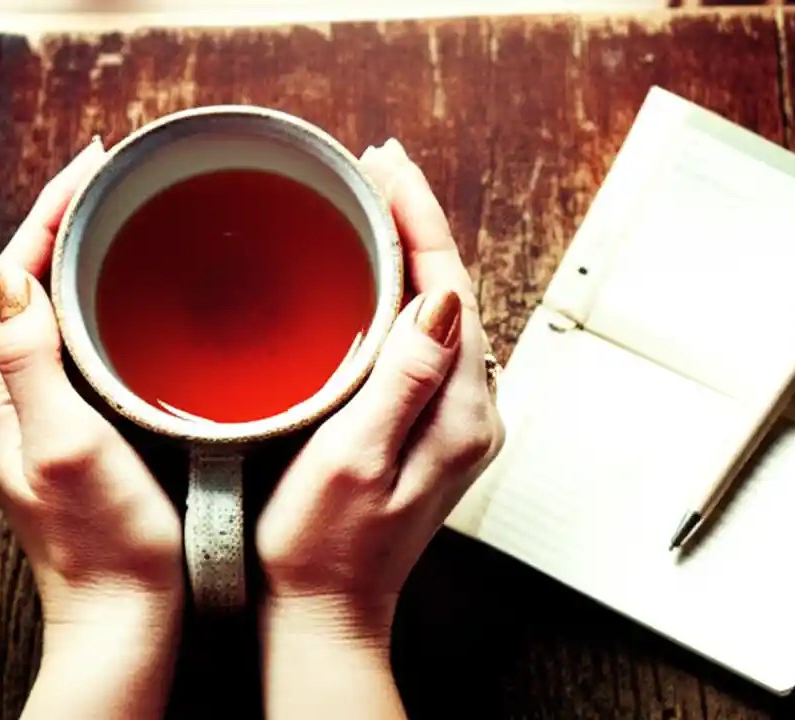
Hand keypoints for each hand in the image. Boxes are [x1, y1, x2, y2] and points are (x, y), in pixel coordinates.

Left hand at [0, 139, 183, 718]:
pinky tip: (129, 295)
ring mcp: (29, 412)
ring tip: (121, 215)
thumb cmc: (104, 542)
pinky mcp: (62, 427)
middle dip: (63, 220)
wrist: (123, 615)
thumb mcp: (64, 444)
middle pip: (23, 281)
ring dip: (78, 255)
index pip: (11, 273)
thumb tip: (15, 275)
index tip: (94, 166)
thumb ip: (30, 360)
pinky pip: (68, 339)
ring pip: (46, 307)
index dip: (50, 211)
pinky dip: (93, 300)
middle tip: (112, 177)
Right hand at [256, 138, 504, 717]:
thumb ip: (402, 381)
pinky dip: (402, 294)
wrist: (327, 614)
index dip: (420, 219)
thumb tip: (442, 299)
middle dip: (418, 222)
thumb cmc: (324, 549)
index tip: (387, 166)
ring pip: (440, 312)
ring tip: (374, 202)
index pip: (450, 288)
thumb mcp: (354, 462)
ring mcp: (454, 422)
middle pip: (453, 291)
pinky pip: (424, 341)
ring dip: (412, 253)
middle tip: (375, 167)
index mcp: (459, 413)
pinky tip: (374, 278)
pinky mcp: (430, 430)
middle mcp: (471, 412)